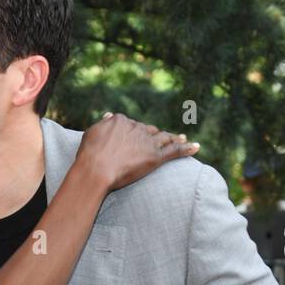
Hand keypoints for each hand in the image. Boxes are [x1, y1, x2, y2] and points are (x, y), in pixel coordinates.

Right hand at [75, 111, 199, 194]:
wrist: (95, 170)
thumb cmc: (88, 155)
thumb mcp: (91, 133)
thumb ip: (103, 124)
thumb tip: (109, 115)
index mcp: (121, 121)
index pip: (132, 125)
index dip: (135, 132)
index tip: (136, 137)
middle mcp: (137, 128)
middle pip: (150, 131)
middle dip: (157, 135)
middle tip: (163, 139)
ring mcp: (147, 142)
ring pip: (164, 138)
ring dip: (174, 138)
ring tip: (182, 138)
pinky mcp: (155, 157)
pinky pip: (175, 151)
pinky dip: (187, 149)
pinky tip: (196, 147)